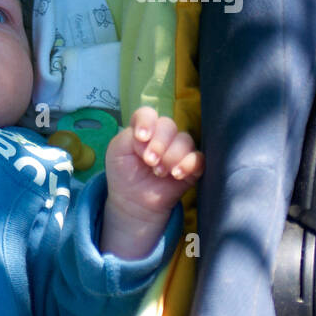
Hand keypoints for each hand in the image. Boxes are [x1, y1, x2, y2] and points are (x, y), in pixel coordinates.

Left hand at [105, 106, 203, 222]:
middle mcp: (163, 135)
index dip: (146, 122)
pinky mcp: (191, 167)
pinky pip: (198, 158)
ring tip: (159, 172)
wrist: (133, 201)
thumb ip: (129, 138)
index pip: (148, 114)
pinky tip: (176, 174)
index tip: (141, 137)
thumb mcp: (117, 151)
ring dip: (171, 156)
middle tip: (149, 161)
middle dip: (159, 144)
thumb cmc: (123, 172)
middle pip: (168, 125)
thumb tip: (148, 138)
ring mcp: (178, 150)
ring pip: (185, 140)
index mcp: (144, 128)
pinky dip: (189, 164)